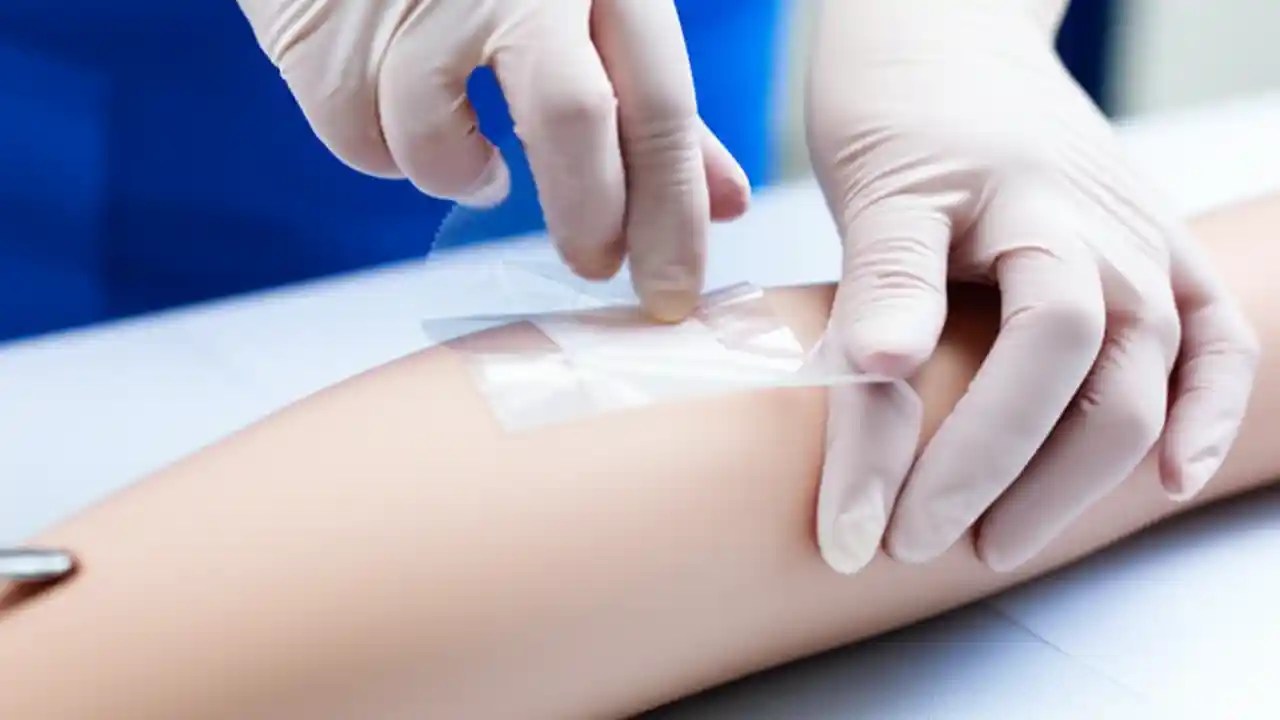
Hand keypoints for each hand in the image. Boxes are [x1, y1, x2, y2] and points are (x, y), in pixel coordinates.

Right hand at [237, 0, 749, 319]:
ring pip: (439, 151)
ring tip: (475, 158)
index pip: (658, 107)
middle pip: (571, 122)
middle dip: (590, 218)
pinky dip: (382, 153)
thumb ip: (650, 98)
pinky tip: (399, 110)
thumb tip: (722, 204)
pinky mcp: (319, 25)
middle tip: (593, 263)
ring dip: (461, 178)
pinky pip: (358, 143)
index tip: (673, 293)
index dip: (674, 216)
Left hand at [807, 0, 1259, 572]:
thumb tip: (880, 372)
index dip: (969, 454)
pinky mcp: (1153, 254)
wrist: (946, 37)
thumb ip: (887, 279)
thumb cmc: (901, 106)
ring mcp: (1147, 245)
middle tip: (922, 547)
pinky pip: (1214, 342)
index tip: (877, 525)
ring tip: (1005, 539)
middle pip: (1107, 392)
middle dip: (1020, 488)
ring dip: (1087, 478)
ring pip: (1156, 387)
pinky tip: (1164, 481)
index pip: (1038, 355)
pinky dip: (1202, 413)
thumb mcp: (878, 186)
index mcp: (1050, 216)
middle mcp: (1118, 237)